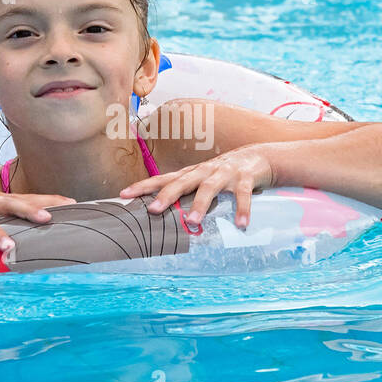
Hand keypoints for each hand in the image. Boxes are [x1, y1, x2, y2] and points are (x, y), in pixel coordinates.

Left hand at [119, 145, 274, 228]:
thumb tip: (160, 214)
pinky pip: (242, 195)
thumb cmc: (223, 173)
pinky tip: (241, 225)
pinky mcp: (244, 178)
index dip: (143, 187)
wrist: (258, 156)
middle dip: (166, 195)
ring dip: (201, 204)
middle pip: (182, 182)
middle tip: (153, 210)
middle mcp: (204, 171)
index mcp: (191, 173)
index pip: (163, 179)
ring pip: (209, 188)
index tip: (123, 195)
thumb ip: (185, 193)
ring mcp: (224, 173)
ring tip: (193, 221)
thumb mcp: (202, 180)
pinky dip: (242, 210)